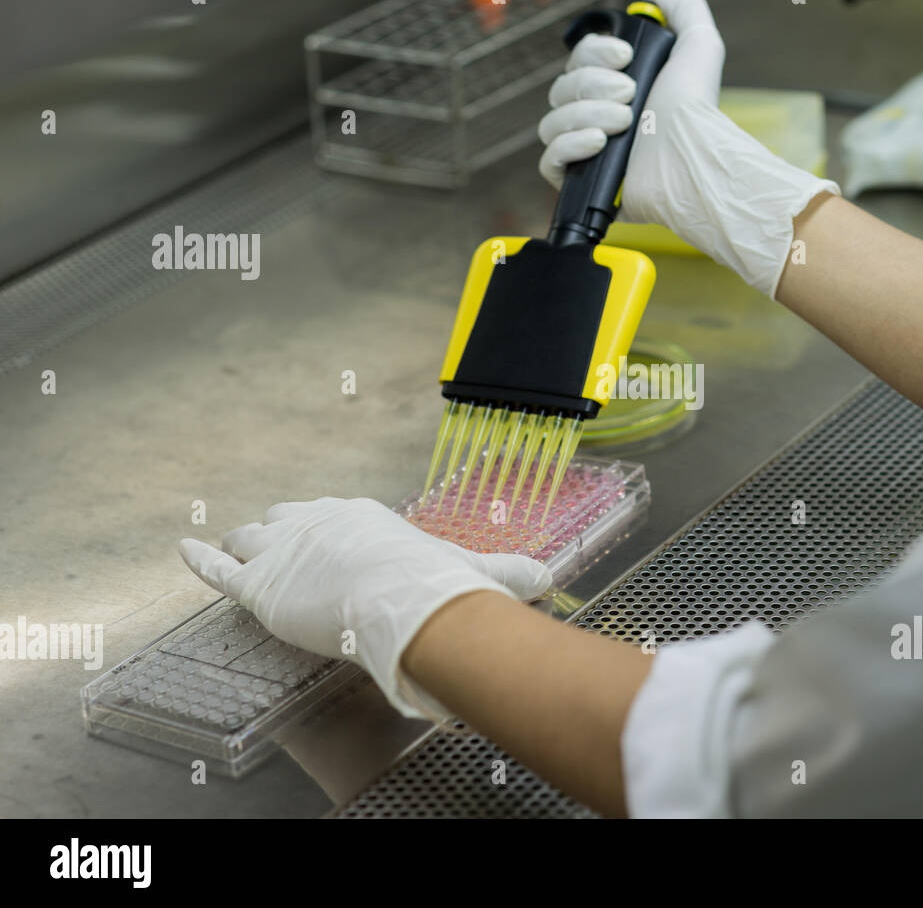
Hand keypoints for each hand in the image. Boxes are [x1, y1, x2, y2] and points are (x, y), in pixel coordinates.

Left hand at [178, 497, 551, 718]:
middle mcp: (317, 522)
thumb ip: (508, 573)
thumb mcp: (478, 572)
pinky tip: (182, 550)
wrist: (401, 600)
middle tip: (285, 549)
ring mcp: (284, 551)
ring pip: (252, 541)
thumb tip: (547, 577)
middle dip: (283, 532)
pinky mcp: (258, 586)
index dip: (331, 534)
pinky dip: (199, 560)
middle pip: (288, 520)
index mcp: (361, 516)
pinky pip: (218, 569)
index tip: (335, 547)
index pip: (336, 519)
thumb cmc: (437, 583)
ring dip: (245, 547)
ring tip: (237, 552)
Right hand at [538, 0, 838, 296]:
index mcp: (618, 86)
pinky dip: (568, 146)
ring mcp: (588, 152)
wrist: (693, 158)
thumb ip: (680, 5)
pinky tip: (599, 143)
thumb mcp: (699, 43)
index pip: (579, 60)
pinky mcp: (581, 182)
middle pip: (562, 88)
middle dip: (594, 85)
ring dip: (586, 114)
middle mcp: (600, 117)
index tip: (625, 58)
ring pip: (552, 120)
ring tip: (624, 122)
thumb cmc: (698, 108)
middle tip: (631, 95)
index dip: (595, 54)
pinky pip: (548, 158)